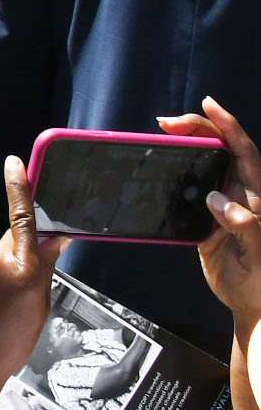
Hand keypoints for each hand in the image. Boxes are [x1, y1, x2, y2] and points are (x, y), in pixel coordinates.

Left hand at [0, 156, 62, 392]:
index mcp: (24, 271)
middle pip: (9, 246)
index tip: (14, 162)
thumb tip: (54, 238)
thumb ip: (43, 270)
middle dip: (13, 260)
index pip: (24, 220)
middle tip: (10, 295)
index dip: (20, 188)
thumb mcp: (38, 308)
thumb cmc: (8, 343)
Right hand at [161, 98, 260, 334]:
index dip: (228, 125)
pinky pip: (187, 188)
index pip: (244, 151)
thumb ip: (246, 226)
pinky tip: (158, 165)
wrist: (252, 305)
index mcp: (258, 197)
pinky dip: (173, 173)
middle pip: (221, 149)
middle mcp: (241, 194)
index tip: (209, 104)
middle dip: (197, 127)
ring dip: (183, 146)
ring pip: (203, 164)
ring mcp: (222, 204)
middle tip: (165, 123)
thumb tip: (219, 201)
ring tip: (160, 134)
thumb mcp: (259, 256)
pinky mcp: (205, 218)